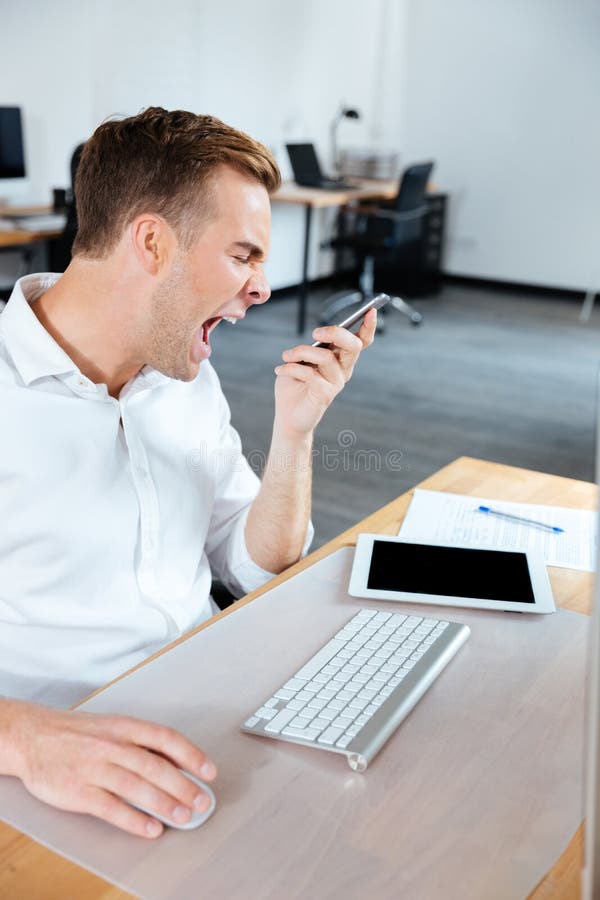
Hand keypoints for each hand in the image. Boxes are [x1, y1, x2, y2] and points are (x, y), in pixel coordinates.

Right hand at [5, 700, 215, 837]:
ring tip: (183, 816)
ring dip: (164, 803)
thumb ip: (142, 743)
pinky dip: (133, 819)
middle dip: (183, 785)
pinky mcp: (78, 791)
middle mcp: (112, 744)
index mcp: (124, 726)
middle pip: (155, 766)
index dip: (191, 755)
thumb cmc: (77, 733)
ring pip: (136, 786)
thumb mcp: (112, 726)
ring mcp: (95, 767)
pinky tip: (150, 828)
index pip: (165, 738)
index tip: (209, 771)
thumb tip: (178, 762)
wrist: (33, 737)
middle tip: (201, 802)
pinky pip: (111, 808)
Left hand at [273, 309, 375, 438]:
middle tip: (315, 332)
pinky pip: (310, 374)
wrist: (287, 415)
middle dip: (336, 333)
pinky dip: (291, 368)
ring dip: (302, 351)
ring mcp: (336, 383)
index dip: (368, 326)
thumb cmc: (294, 386)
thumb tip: (316, 337)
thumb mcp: (300, 360)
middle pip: (353, 345)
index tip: (370, 311)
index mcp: (340, 358)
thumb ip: (310, 348)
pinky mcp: (325, 394)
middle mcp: (342, 370)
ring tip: (285, 356)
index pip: (360, 341)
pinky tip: (280, 370)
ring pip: (326, 357)